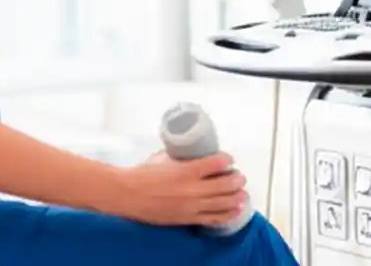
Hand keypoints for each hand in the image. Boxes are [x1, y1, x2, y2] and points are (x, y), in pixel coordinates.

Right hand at [107, 151, 248, 227]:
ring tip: (243, 193)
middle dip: (237, 179)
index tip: (229, 159)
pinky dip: (228, 214)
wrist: (128, 194)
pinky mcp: (188, 218)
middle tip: (239, 176)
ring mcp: (192, 205)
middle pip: (226, 184)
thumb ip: (178, 157)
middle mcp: (193, 188)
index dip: (227, 159)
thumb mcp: (162, 158)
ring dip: (237, 197)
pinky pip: (214, 218)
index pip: (217, 163)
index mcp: (187, 170)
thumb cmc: (141, 174)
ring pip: (224, 202)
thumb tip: (186, 153)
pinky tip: (235, 210)